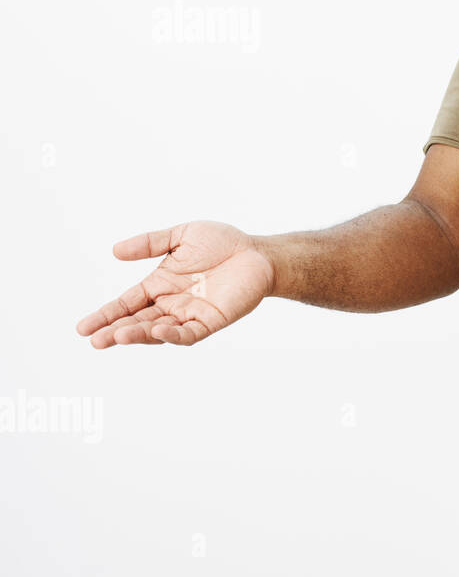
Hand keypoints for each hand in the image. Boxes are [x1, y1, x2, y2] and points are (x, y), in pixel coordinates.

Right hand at [76, 221, 274, 346]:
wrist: (258, 253)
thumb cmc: (223, 243)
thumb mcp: (181, 236)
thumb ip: (150, 243)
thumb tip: (114, 250)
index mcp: (160, 285)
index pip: (127, 304)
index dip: (106, 315)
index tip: (82, 327)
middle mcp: (171, 303)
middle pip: (138, 321)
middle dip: (116, 331)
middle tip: (94, 340)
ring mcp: (190, 314)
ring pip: (158, 330)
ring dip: (139, 335)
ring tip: (118, 337)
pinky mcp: (211, 321)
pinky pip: (189, 333)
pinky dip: (172, 335)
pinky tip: (158, 332)